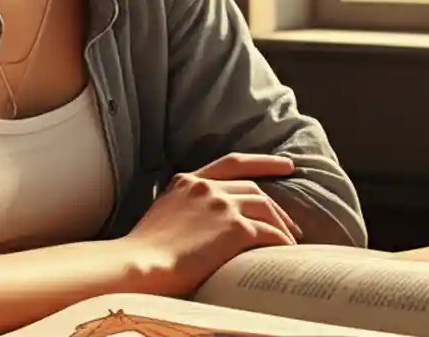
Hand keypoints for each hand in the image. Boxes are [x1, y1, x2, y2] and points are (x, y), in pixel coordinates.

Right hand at [121, 152, 303, 296]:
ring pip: (265, 207)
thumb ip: (184, 208)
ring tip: (291, 240)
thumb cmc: (143, 253)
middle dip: (276, 205)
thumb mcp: (162, 214)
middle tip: (290, 222)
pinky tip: (286, 252)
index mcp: (187, 181)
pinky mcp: (234, 229)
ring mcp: (221, 205)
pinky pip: (269, 233)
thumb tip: (203, 223)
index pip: (232, 163)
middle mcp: (206, 187)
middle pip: (254, 188)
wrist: (138, 266)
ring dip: (281, 225)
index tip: (285, 165)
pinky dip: (281, 242)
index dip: (262, 162)